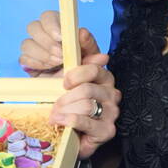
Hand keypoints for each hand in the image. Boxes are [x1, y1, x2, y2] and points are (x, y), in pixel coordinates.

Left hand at [19, 13, 120, 159]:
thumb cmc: (65, 104)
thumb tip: (81, 32)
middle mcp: (111, 91)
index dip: (77, 72)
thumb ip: (70, 54)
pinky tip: (60, 121)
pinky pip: (86, 121)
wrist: (65, 135)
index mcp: (103, 75)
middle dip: (66, 96)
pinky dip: (69, 120)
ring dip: (66, 109)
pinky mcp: (107, 130)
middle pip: (88, 86)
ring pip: (87, 103)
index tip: (64, 80)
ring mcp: (112, 111)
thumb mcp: (61, 78)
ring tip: (55, 114)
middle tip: (55, 102)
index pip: (96, 64)